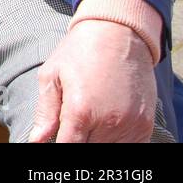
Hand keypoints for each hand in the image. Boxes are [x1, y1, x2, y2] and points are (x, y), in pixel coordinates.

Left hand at [29, 20, 157, 142]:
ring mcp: (130, 125)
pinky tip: (106, 128)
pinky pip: (132, 147)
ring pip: (109, 150)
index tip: (57, 140)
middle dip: (78, 141)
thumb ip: (45, 112)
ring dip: (97, 142)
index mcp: (80, 111)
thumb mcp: (52, 75)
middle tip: (72, 126)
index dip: (59, 147)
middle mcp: (108, 122)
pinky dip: (118, 143)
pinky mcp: (145, 124)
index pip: (68, 148)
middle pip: (88, 150)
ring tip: (88, 124)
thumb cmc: (79, 51)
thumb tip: (36, 140)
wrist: (118, 32)